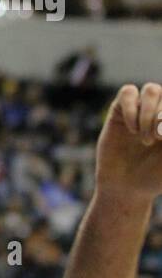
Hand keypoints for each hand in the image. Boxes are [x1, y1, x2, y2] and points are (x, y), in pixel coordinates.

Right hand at [95, 83, 161, 204]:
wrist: (126, 187)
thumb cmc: (155, 176)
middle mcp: (160, 113)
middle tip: (159, 139)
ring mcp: (141, 109)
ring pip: (152, 90)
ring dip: (150, 113)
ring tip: (146, 138)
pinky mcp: (120, 109)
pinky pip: (128, 92)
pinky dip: (132, 110)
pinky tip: (132, 130)